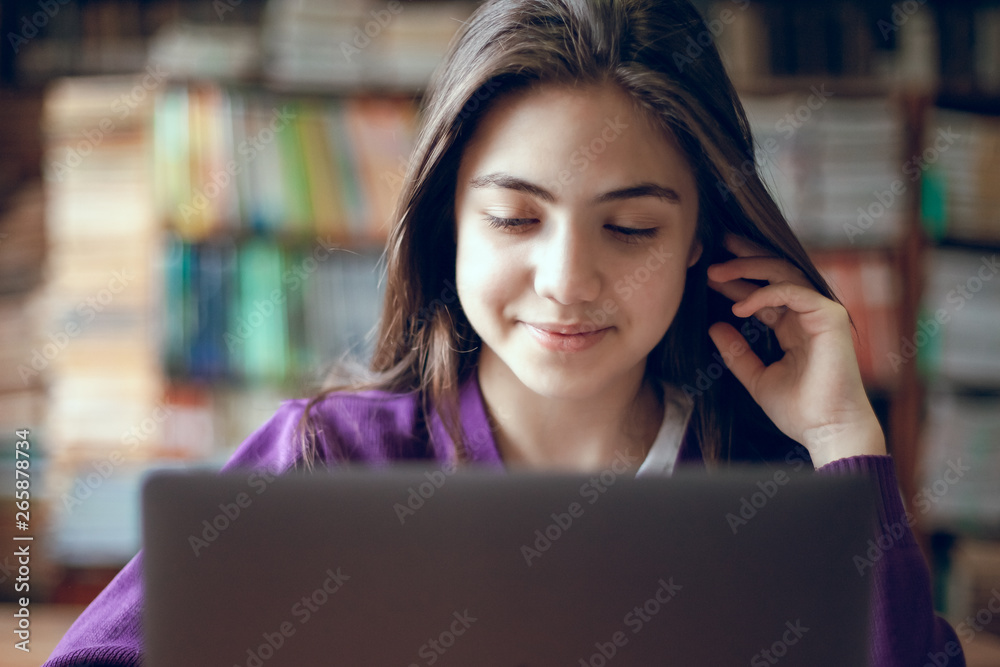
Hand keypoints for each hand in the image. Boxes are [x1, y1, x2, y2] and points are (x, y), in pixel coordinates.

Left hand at [705, 235, 886, 467]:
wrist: (826, 430)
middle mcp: (809, 315)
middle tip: (712, 252)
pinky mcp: (830, 316)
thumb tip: (714, 326)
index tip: (708, 276)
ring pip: (783, 273)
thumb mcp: (757, 377)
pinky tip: (738, 306)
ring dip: (747, 268)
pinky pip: (793, 291)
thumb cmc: (799, 411)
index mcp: (794, 327)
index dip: (737, 282)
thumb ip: (737, 352)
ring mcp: (822, 312)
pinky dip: (764, 294)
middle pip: (775, 273)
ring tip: (715, 272)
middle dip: (743, 259)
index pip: (764, 293)